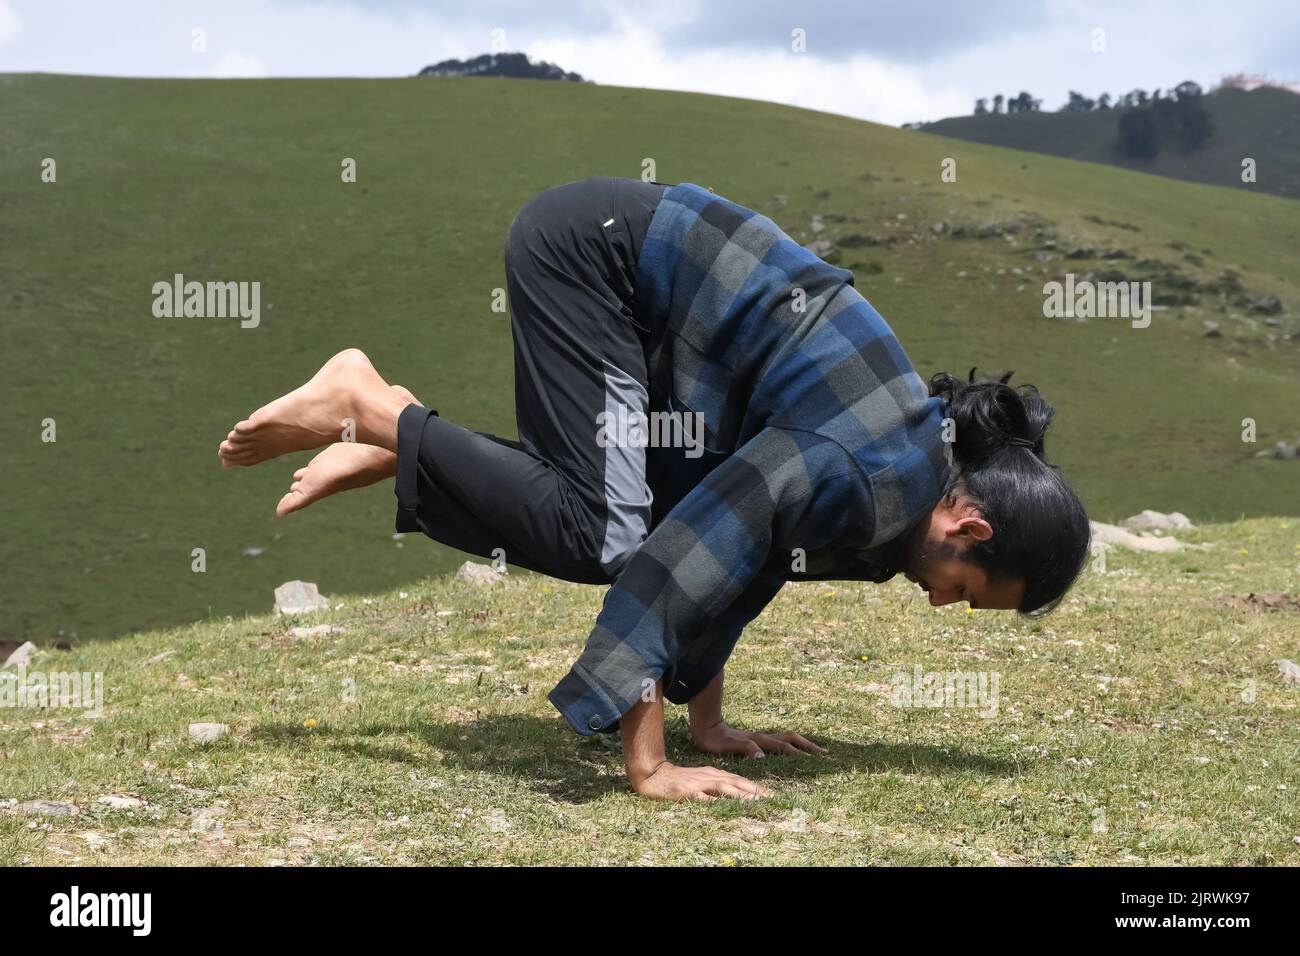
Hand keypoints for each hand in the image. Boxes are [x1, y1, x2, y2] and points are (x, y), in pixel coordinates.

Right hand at [630, 760, 772, 800]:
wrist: (654, 775)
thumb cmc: (679, 780)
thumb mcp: (702, 780)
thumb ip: (717, 786)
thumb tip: (735, 794)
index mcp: (714, 774)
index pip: (739, 780)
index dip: (755, 787)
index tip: (771, 794)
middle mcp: (710, 776)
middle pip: (736, 782)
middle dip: (754, 790)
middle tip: (771, 798)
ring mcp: (699, 783)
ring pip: (723, 788)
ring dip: (740, 794)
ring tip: (754, 801)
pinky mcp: (687, 791)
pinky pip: (703, 797)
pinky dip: (714, 801)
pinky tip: (724, 806)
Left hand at [690, 721, 827, 757]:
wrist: (706, 728)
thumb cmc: (715, 740)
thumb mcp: (728, 747)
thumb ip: (746, 749)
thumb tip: (762, 756)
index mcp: (760, 741)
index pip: (785, 747)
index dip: (800, 753)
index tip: (816, 759)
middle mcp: (763, 738)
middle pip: (792, 738)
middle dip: (808, 746)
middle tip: (825, 754)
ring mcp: (761, 738)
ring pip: (787, 738)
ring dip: (802, 744)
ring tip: (816, 751)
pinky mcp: (756, 740)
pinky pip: (779, 742)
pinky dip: (791, 745)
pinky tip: (793, 751)